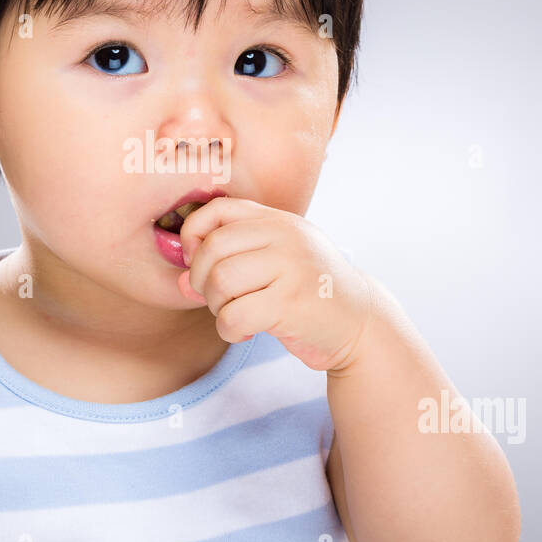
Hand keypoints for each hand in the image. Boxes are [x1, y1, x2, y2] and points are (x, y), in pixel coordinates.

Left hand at [176, 196, 374, 372]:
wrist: (361, 324)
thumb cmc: (309, 293)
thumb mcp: (276, 262)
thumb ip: (230, 262)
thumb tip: (181, 281)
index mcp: (278, 220)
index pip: (218, 210)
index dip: (194, 236)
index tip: (200, 263)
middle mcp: (286, 236)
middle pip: (213, 249)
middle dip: (201, 281)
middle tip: (218, 299)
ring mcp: (291, 267)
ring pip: (220, 282)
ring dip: (216, 307)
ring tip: (235, 314)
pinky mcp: (292, 303)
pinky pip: (234, 315)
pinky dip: (229, 330)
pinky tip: (245, 331)